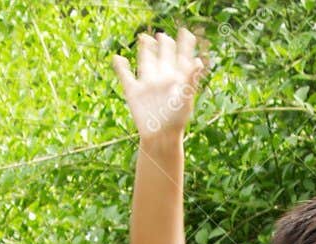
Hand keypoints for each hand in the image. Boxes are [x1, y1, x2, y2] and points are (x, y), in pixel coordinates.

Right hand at [112, 27, 209, 143]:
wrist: (160, 138)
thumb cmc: (176, 122)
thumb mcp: (185, 99)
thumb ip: (190, 79)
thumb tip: (198, 62)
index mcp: (176, 79)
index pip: (181, 57)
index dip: (184, 44)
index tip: (186, 32)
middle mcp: (162, 78)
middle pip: (163, 55)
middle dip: (163, 43)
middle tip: (162, 36)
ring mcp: (148, 84)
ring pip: (146, 60)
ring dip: (145, 48)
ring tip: (145, 37)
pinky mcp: (133, 92)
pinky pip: (125, 76)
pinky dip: (120, 66)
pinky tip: (118, 58)